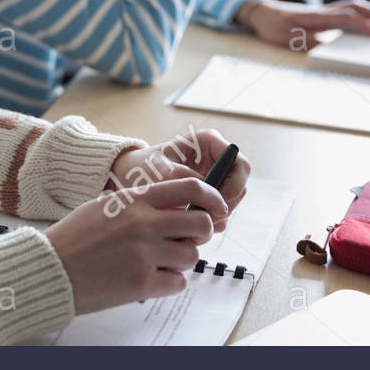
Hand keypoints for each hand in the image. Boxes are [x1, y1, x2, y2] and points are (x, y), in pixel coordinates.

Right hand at [43, 178, 223, 314]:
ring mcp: (144, 253)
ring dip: (181, 261)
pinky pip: (178, 283)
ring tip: (157, 262)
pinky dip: (169, 283)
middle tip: (187, 240)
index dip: (212, 197)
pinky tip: (148, 278)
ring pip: (192, 256)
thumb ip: (142, 205)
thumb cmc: (76, 238)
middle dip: (201, 234)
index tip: (218, 206)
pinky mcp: (143, 282)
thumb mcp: (107, 206)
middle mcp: (144, 223)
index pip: (190, 189)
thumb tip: (180, 210)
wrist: (50, 268)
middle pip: (201, 224)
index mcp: (135, 199)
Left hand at [106, 128, 250, 230]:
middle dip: (225, 206)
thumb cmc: (141, 168)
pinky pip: (219, 214)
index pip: (239, 164)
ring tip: (190, 225)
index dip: (234, 185)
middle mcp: (216, 160)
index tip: (217, 203)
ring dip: (215, 218)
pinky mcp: (208, 197)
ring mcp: (214, 180)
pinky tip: (187, 227)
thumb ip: (183, 179)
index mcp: (208, 143)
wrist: (129, 180)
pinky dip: (207, 224)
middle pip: (239, 187)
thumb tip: (210, 196)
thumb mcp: (158, 170)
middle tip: (204, 220)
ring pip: (231, 203)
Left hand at [240, 0, 369, 48]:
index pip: (344, 17)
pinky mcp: (323, 14)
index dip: (361, 24)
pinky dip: (361, 14)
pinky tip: (368, 23)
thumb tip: (327, 44)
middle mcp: (323, 10)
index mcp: (316, 16)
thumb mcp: (286, 38)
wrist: (262, 12)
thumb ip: (306, 41)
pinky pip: (346, 11)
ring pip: (352, 6)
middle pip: (354, 6)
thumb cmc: (272, 25)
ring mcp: (324, 11)